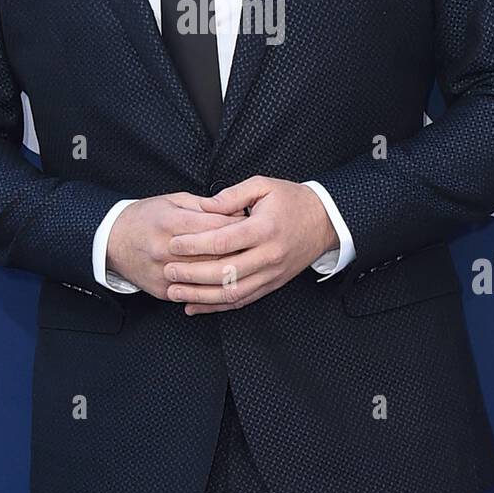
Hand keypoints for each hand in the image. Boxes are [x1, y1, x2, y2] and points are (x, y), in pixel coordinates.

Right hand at [106, 192, 246, 299]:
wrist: (112, 242)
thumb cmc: (145, 217)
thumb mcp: (172, 201)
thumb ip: (203, 205)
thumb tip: (233, 212)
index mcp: (169, 222)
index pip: (214, 226)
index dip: (236, 224)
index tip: (250, 222)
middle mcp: (165, 249)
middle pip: (214, 253)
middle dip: (239, 248)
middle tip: (254, 243)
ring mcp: (163, 273)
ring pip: (208, 276)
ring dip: (230, 270)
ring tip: (245, 261)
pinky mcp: (163, 291)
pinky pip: (195, 293)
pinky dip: (213, 287)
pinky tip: (227, 279)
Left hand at [164, 175, 337, 314]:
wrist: (325, 221)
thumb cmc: (292, 200)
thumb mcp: (264, 185)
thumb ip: (232, 195)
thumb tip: (204, 206)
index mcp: (265, 228)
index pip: (223, 241)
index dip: (195, 244)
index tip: (174, 243)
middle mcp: (269, 255)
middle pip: (225, 272)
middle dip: (192, 274)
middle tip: (168, 270)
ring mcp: (271, 273)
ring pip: (231, 293)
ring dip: (200, 296)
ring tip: (174, 292)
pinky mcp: (272, 284)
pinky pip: (242, 300)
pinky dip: (216, 307)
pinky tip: (194, 306)